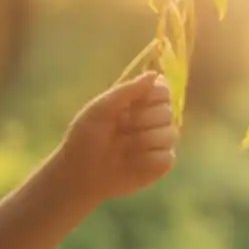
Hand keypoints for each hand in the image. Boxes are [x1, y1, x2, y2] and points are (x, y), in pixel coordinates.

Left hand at [55, 71, 176, 204]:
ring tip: (123, 149)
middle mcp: (153, 121)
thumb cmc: (85, 138)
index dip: (153, 97)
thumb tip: (155, 74)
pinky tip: (132, 163)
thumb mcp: (101, 109)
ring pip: (171, 135)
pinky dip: (148, 160)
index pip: (163, 92)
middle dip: (142, 121)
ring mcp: (158, 143)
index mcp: (139, 103)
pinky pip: (167, 157)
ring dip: (144, 141)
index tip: (132, 105)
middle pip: (167, 112)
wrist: (78, 174)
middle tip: (120, 129)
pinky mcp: (160, 165)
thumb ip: (128, 90)